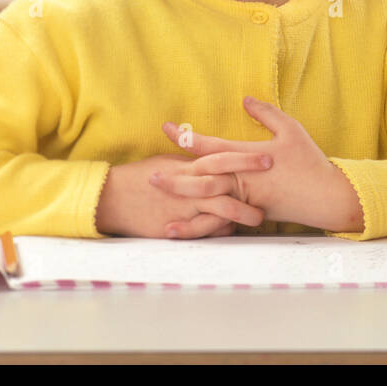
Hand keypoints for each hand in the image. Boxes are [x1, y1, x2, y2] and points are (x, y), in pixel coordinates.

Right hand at [95, 152, 269, 238]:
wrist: (112, 198)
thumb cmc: (142, 176)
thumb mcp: (170, 162)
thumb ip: (194, 159)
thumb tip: (214, 153)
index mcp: (188, 166)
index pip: (222, 159)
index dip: (246, 158)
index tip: (269, 156)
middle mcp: (187, 187)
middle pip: (225, 185)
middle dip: (251, 187)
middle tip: (275, 189)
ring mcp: (182, 209)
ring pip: (217, 212)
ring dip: (240, 215)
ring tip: (261, 218)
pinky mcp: (174, 228)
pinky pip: (201, 232)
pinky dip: (217, 231)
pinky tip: (232, 232)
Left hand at [158, 96, 363, 232]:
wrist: (325, 196)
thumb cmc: (309, 161)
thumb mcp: (291, 129)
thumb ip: (266, 113)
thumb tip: (244, 99)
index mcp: (249, 157)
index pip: (211, 145)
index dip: (187, 136)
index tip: (166, 128)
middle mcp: (243, 180)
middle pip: (202, 178)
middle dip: (175, 176)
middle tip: (151, 175)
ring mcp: (246, 200)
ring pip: (208, 202)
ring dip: (182, 202)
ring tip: (161, 204)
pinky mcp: (250, 216)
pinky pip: (220, 220)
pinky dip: (200, 224)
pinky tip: (182, 228)